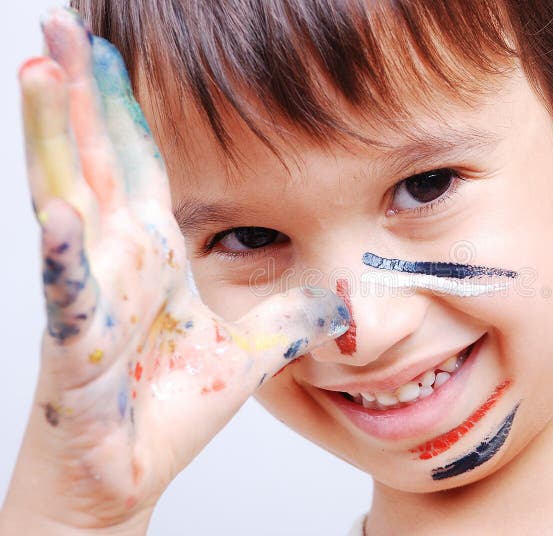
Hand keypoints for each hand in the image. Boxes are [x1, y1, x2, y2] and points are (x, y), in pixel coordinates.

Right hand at [1, 8, 348, 532]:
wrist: (130, 472)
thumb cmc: (171, 408)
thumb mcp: (251, 349)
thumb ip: (295, 315)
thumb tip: (343, 296)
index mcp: (152, 253)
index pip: (139, 162)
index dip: (126, 105)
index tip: (110, 47)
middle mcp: (114, 261)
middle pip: (93, 159)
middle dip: (78, 91)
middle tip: (61, 24)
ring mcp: (89, 298)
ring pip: (67, 203)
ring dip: (53, 139)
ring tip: (41, 72)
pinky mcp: (76, 350)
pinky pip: (71, 296)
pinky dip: (63, 256)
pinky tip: (59, 211)